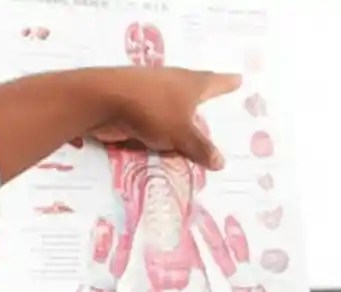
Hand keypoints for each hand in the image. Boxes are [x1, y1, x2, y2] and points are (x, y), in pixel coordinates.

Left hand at [88, 67, 241, 170]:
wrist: (102, 101)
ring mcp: (149, 91)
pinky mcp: (132, 104)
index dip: (227, 83)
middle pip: (192, 88)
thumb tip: (221, 162)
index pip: (214, 82)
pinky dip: (161, 126)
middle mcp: (171, 82)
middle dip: (202, 94)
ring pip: (171, 102)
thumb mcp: (182, 134)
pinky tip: (163, 138)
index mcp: (189, 84)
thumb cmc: (151, 110)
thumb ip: (200, 148)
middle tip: (215, 99)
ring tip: (191, 125)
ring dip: (180, 113)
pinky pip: (154, 118)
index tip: (238, 79)